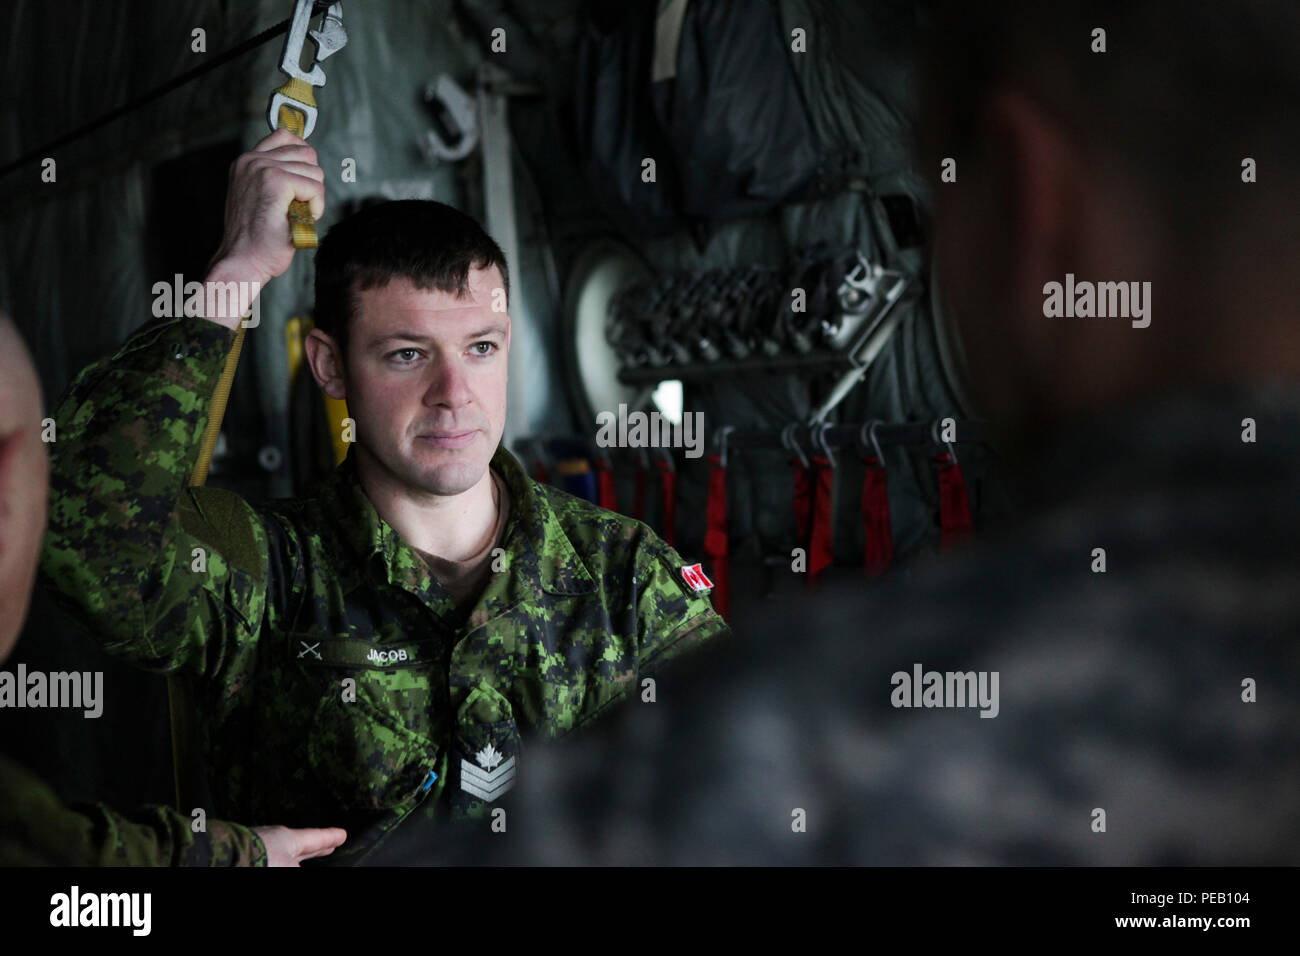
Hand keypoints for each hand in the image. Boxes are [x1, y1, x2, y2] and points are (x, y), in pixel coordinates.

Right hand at [207, 128, 325, 289]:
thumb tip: (307, 163)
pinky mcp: (276, 181)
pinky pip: (315, 187)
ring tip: (295, 216)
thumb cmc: (257, 238)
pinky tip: (298, 221)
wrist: (243, 261)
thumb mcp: (263, 199)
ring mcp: (263, 168)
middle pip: (307, 153)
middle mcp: (252, 160)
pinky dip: (315, 208)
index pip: (284, 136)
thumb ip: (277, 177)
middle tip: (298, 207)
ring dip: (313, 198)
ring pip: (315, 171)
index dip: (303, 158)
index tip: (302, 183)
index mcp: (246, 162)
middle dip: (311, 182)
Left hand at [252, 825, 346, 866]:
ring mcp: (260, 845)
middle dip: (316, 849)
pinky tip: (277, 862)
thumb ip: (298, 866)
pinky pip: (270, 856)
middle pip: (302, 845)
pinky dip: (280, 860)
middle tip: (329, 847)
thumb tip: (298, 865)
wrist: (225, 858)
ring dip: (297, 857)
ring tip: (304, 861)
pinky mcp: (247, 854)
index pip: (317, 839)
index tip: (343, 835)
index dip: (330, 838)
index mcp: (291, 838)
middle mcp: (277, 839)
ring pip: (285, 852)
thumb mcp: (289, 866)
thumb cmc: (262, 860)